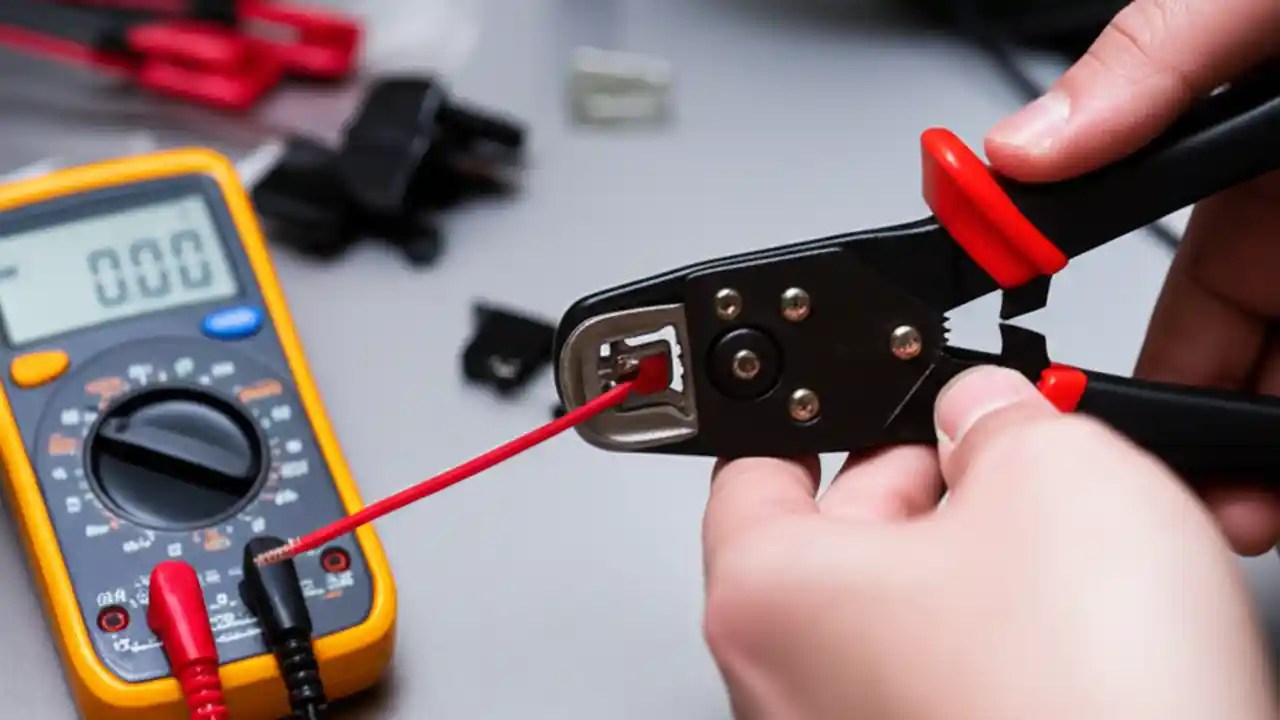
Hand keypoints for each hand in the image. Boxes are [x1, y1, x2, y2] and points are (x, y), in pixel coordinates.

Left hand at [702, 366, 1275, 719]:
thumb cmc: (1083, 705)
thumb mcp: (1052, 474)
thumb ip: (994, 417)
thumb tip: (985, 413)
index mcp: (767, 596)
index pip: (752, 468)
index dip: (819, 416)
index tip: (861, 401)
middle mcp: (784, 685)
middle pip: (841, 539)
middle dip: (935, 487)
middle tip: (1014, 467)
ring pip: (907, 612)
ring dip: (987, 565)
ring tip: (1081, 553)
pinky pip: (942, 677)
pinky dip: (1002, 639)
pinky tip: (1082, 627)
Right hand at [984, 0, 1279, 554]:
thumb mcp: (1250, 7)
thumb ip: (1145, 59)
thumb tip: (1019, 153)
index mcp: (1234, 160)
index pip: (1140, 274)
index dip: (1092, 351)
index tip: (1052, 412)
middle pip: (1211, 367)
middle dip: (1166, 441)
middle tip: (1136, 496)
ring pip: (1268, 399)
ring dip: (1232, 474)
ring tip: (1212, 520)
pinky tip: (1270, 497)